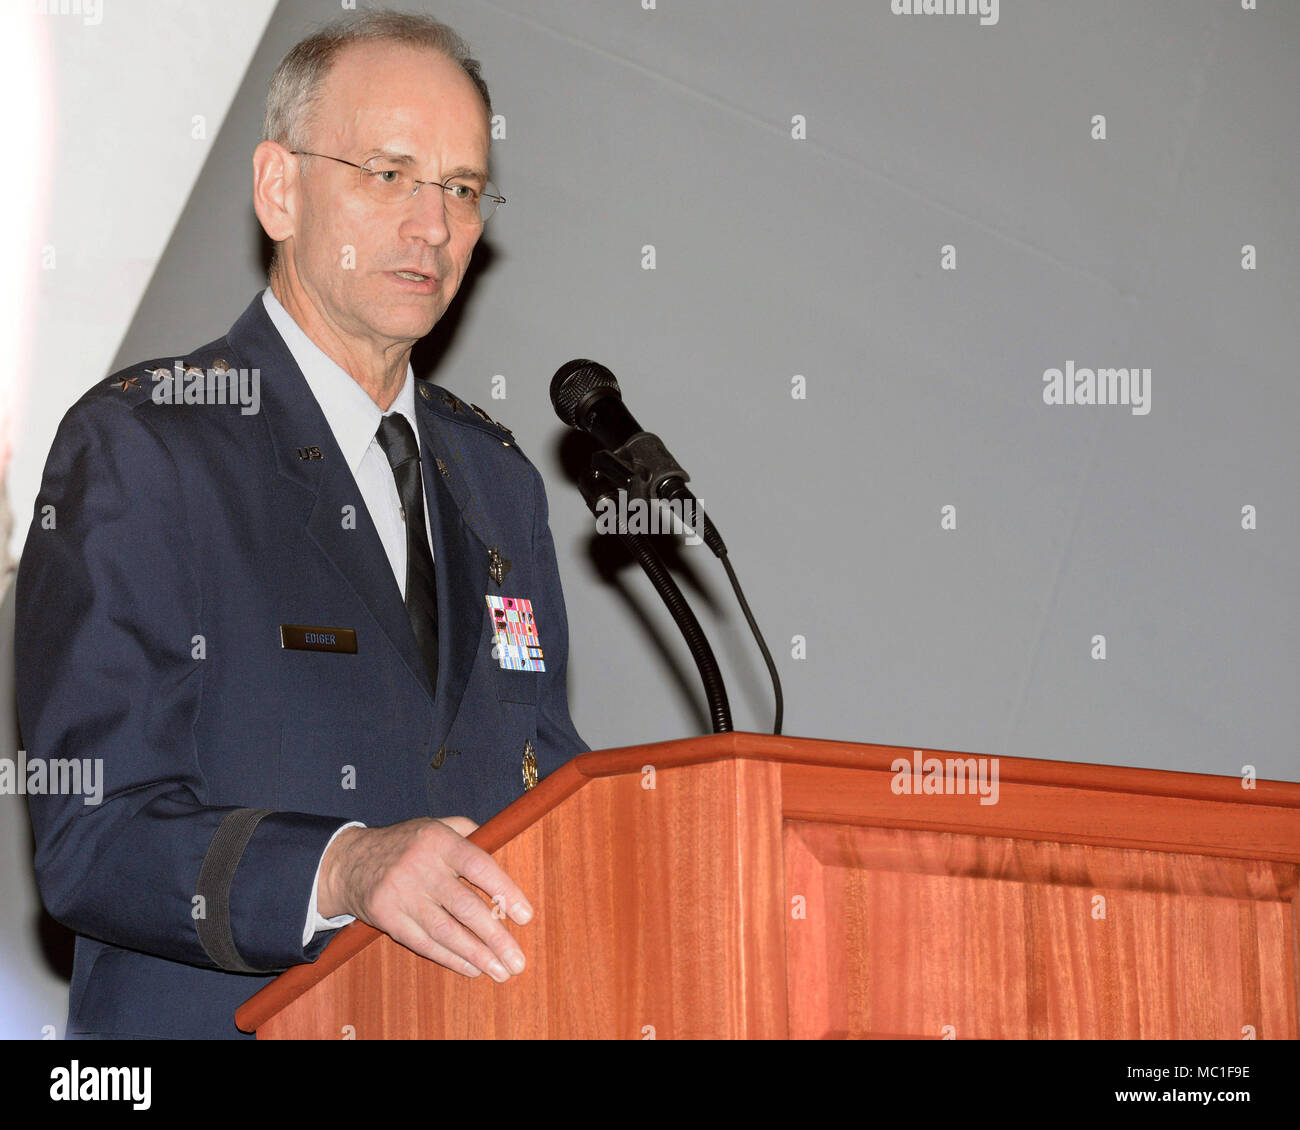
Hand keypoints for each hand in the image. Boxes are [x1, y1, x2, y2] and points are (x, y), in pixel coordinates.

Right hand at [317, 817, 532, 981]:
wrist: (349, 862)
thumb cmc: (407, 843)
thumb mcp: (436, 825)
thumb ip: (470, 833)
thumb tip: (507, 844)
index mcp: (439, 841)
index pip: (479, 866)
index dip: (504, 891)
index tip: (526, 916)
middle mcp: (421, 868)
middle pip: (465, 906)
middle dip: (495, 937)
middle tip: (518, 960)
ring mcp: (403, 895)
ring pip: (445, 931)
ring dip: (477, 955)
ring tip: (501, 971)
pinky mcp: (388, 918)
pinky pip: (424, 943)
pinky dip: (450, 958)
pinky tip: (473, 968)